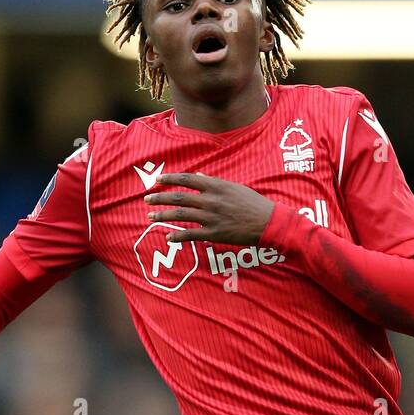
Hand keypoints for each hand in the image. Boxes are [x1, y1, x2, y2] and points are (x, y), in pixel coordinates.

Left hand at [145, 173, 274, 244]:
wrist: (267, 222)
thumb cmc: (252, 203)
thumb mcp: (234, 187)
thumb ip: (214, 182)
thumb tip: (199, 177)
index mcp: (215, 186)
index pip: (187, 179)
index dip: (170, 179)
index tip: (157, 180)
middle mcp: (210, 200)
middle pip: (179, 198)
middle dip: (160, 198)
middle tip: (146, 199)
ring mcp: (211, 218)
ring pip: (181, 216)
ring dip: (163, 216)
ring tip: (150, 217)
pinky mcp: (214, 234)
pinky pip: (191, 235)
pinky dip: (178, 236)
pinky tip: (168, 237)